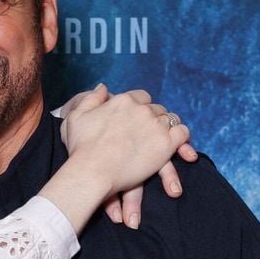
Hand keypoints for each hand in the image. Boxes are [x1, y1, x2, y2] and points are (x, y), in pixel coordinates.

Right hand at [58, 85, 197, 228]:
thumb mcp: (76, 117)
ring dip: (167, 128)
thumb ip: (91, 98)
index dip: (140, 107)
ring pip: (170, 119)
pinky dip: (182, 139)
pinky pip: (183, 134)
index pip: (141, 97)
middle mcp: (142, 109)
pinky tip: (177, 147)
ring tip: (162, 140)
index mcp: (123, 101)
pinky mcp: (166, 144)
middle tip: (148, 133)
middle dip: (153, 119)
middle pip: (156, 109)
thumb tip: (103, 87)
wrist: (92, 171)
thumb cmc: (80, 148)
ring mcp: (155, 126)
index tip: (137, 118)